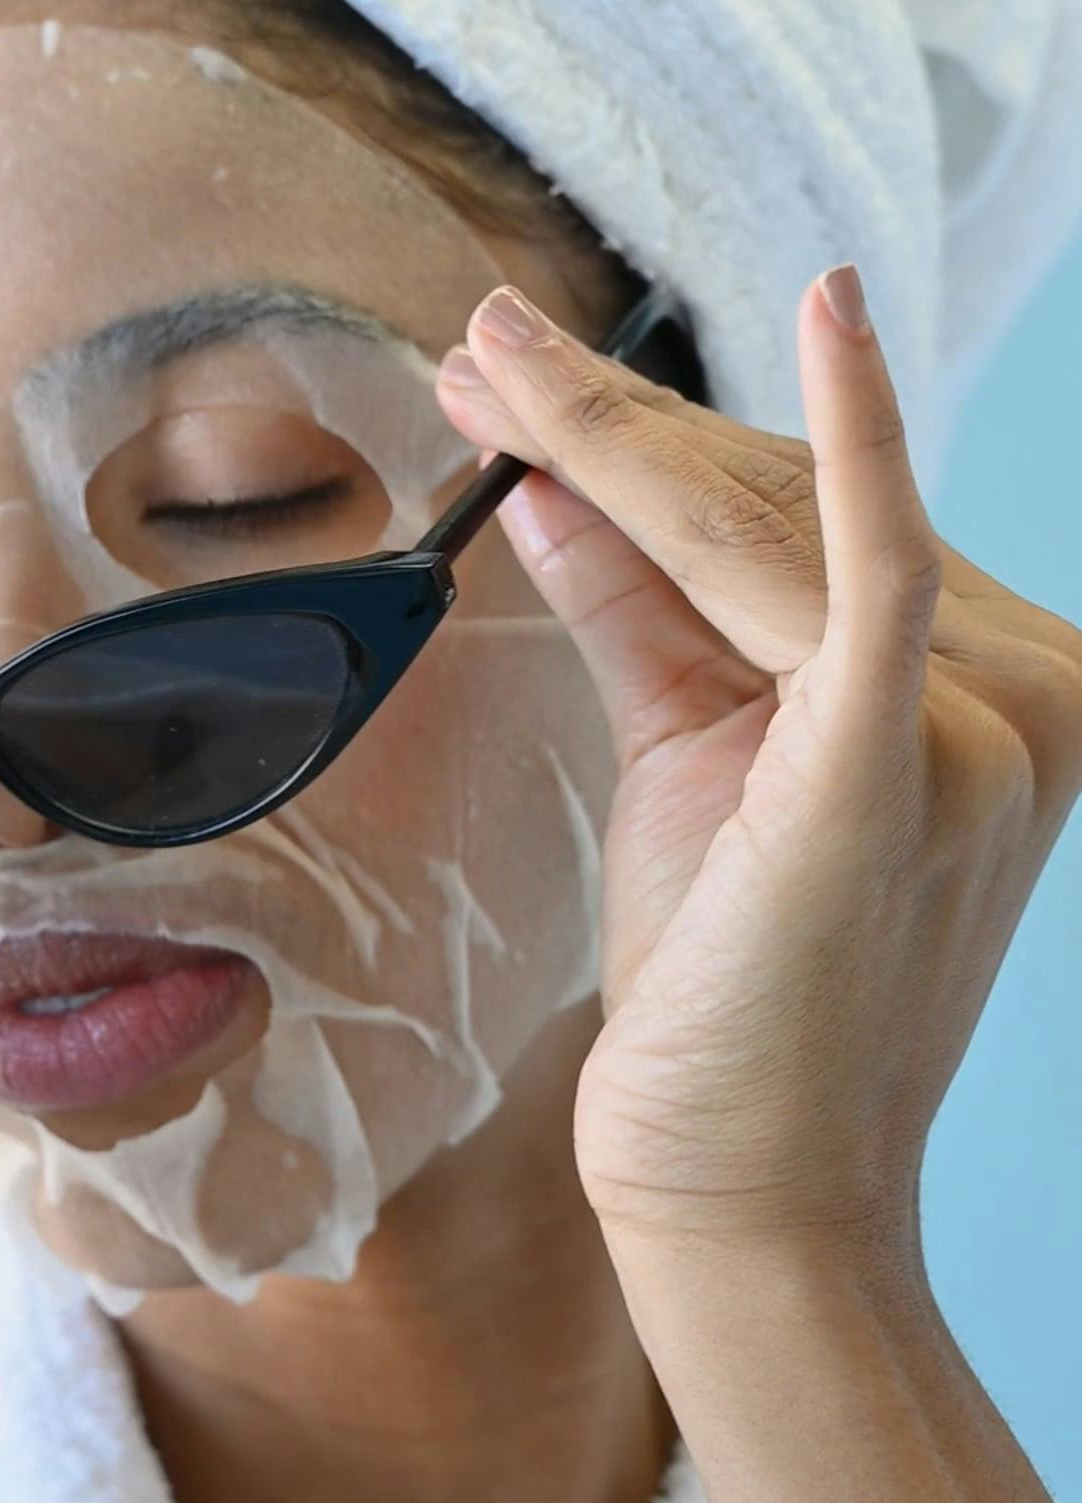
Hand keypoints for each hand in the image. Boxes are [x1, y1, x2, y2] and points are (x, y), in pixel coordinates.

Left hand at [435, 271, 1081, 1260]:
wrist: (747, 1188)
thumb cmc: (728, 988)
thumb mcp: (688, 755)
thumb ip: (639, 609)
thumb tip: (551, 478)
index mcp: (1001, 684)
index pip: (804, 519)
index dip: (649, 438)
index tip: (513, 374)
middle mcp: (1026, 691)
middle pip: (779, 510)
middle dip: (611, 421)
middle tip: (476, 345)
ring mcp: (985, 726)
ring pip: (767, 531)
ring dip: (616, 432)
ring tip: (493, 356)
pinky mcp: (902, 763)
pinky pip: (873, 574)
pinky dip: (852, 443)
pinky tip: (828, 314)